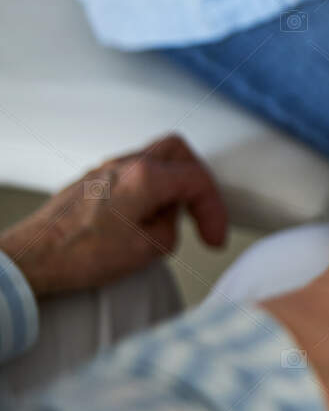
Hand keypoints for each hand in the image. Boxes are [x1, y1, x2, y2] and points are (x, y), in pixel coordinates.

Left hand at [0, 135, 227, 298]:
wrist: (32, 258)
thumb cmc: (79, 254)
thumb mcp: (147, 249)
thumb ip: (170, 227)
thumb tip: (167, 221)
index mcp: (145, 177)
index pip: (197, 180)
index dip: (214, 210)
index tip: (214, 236)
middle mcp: (126, 165)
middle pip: (178, 152)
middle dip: (197, 180)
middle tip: (201, 208)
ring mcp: (105, 170)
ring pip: (153, 158)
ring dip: (171, 183)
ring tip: (171, 215)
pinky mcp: (90, 182)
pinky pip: (131, 172)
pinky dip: (148, 188)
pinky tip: (143, 214)